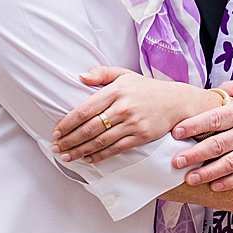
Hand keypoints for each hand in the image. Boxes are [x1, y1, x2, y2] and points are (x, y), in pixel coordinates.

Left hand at [52, 66, 217, 163]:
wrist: (176, 101)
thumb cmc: (147, 89)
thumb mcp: (125, 75)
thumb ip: (102, 74)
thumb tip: (81, 77)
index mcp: (115, 91)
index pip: (85, 109)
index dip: (68, 123)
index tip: (57, 131)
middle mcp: (122, 108)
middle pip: (89, 128)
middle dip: (70, 140)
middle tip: (56, 147)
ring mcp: (132, 124)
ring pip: (100, 141)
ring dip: (80, 151)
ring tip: (67, 156)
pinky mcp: (140, 137)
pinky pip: (115, 149)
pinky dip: (99, 156)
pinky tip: (88, 158)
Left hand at [169, 74, 232, 190]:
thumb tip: (216, 92)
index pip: (213, 119)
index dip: (194, 125)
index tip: (177, 131)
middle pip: (216, 145)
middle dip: (194, 154)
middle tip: (176, 161)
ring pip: (228, 164)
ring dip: (207, 172)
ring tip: (190, 178)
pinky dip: (231, 182)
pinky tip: (216, 186)